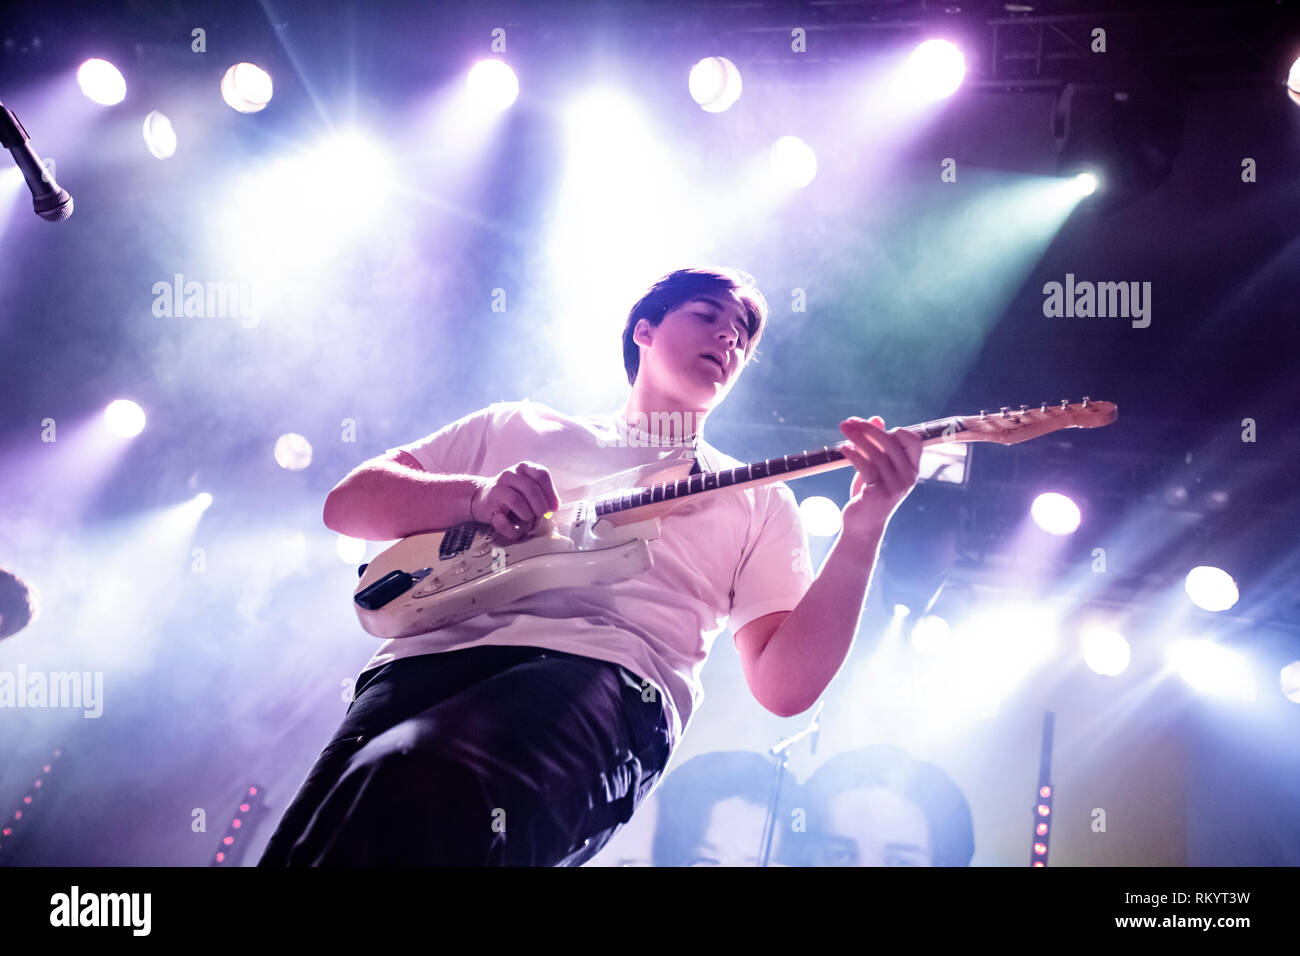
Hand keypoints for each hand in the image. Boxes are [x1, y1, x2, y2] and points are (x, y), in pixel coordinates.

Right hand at [469, 461, 560, 540]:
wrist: (480, 497)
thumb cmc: (511, 494)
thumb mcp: (527, 488)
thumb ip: (542, 493)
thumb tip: (554, 506)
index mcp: (523, 468)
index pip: (541, 475)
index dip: (550, 493)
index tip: (553, 508)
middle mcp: (510, 474)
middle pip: (531, 488)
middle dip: (540, 506)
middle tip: (541, 515)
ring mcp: (497, 488)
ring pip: (518, 501)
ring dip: (527, 515)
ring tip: (528, 519)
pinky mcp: (488, 505)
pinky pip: (503, 519)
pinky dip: (512, 528)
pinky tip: (515, 528)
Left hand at [837, 416, 922, 545]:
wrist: (862, 525)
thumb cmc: (870, 492)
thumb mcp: (876, 466)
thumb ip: (877, 444)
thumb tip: (876, 418)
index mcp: (912, 469)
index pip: (914, 441)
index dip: (896, 431)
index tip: (873, 428)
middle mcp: (908, 477)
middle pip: (891, 442)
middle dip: (868, 429)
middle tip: (848, 422)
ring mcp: (896, 486)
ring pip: (876, 453)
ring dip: (857, 438)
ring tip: (843, 430)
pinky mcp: (880, 494)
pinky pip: (866, 466)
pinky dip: (853, 454)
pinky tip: (843, 449)